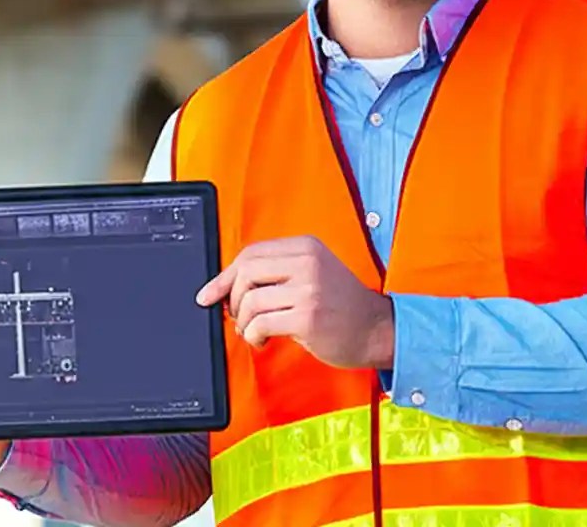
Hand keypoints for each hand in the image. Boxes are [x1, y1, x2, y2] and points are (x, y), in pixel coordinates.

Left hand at [195, 236, 394, 370]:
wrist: (377, 329)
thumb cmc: (341, 306)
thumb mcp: (313, 274)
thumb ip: (278, 273)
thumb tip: (227, 285)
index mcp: (305, 247)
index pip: (250, 253)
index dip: (225, 275)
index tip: (209, 293)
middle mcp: (307, 262)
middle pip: (245, 272)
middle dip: (232, 299)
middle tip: (238, 316)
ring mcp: (309, 289)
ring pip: (250, 301)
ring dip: (244, 322)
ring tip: (255, 331)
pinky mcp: (308, 316)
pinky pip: (260, 324)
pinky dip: (253, 336)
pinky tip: (264, 340)